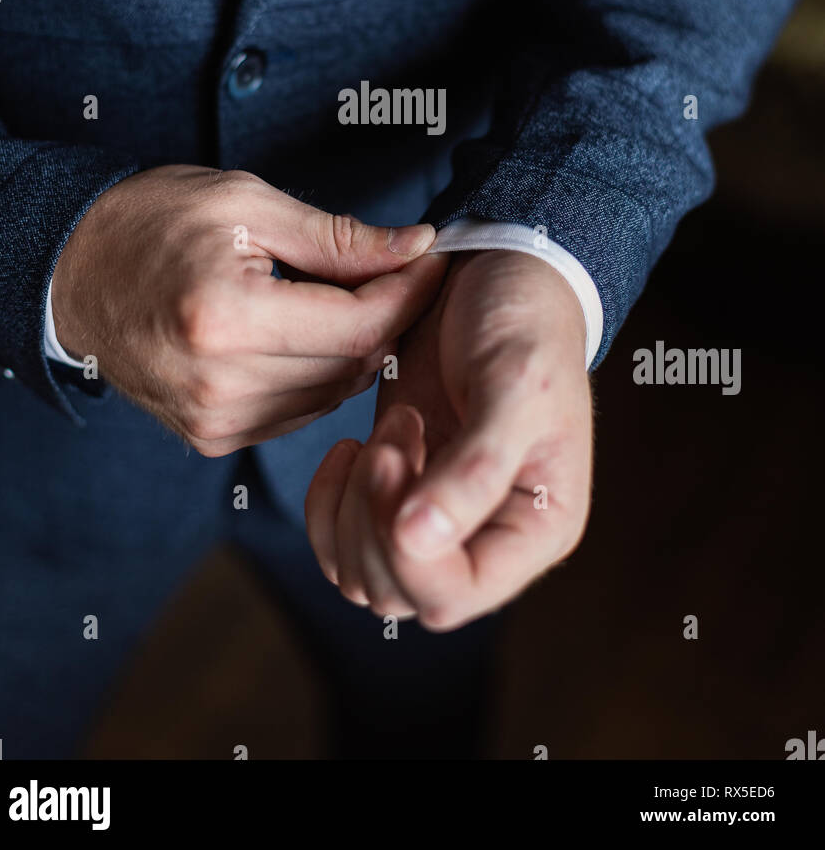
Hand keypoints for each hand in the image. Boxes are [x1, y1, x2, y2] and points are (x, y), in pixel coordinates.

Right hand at [50, 165, 445, 454]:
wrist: (72, 271)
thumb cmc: (154, 221)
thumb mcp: (246, 204)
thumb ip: (338, 238)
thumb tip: (417, 247)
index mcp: (226, 318)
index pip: (360, 325)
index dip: (409, 291)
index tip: (431, 258)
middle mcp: (219, 384)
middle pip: (353, 365)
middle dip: (389, 317)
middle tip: (399, 270)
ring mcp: (213, 420)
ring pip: (333, 394)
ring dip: (356, 348)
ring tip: (346, 295)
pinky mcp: (209, 437)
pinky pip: (298, 410)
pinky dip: (318, 372)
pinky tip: (306, 331)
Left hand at [306, 249, 592, 628]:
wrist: (498, 273)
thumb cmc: (525, 323)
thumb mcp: (514, 385)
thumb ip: (475, 466)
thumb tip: (419, 542)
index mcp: (538, 526)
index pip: (454, 595)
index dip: (406, 548)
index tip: (396, 453)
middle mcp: (488, 538)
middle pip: (399, 591)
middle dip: (374, 517)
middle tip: (394, 429)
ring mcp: (439, 519)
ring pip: (363, 575)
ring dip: (351, 509)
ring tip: (384, 431)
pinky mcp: (399, 493)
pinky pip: (343, 541)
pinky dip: (329, 506)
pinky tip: (348, 447)